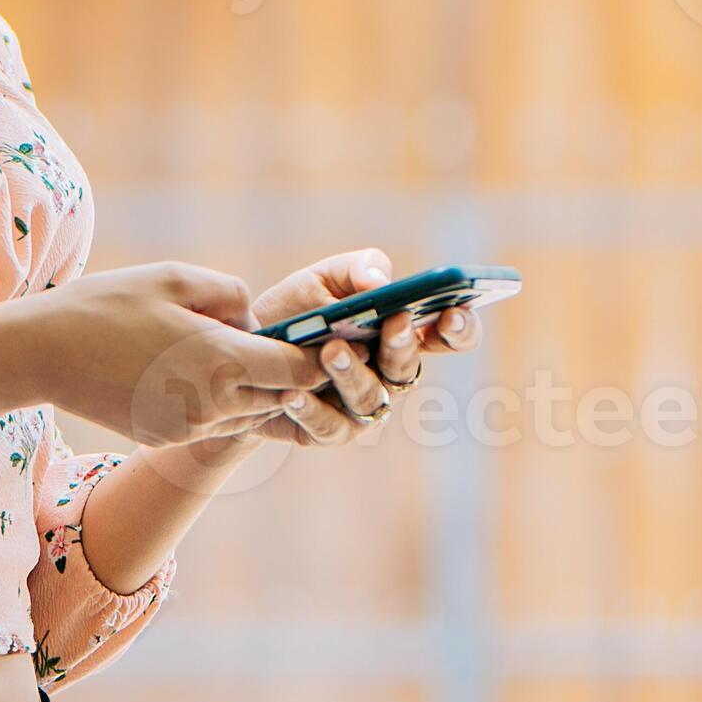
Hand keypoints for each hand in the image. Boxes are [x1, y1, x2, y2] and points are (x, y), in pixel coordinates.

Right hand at [0, 263, 324, 446]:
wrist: (40, 354)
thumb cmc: (107, 304)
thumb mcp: (175, 278)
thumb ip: (230, 294)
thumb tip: (255, 320)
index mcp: (222, 362)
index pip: (299, 371)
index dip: (314, 354)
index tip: (317, 334)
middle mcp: (212, 406)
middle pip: (281, 398)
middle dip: (286, 372)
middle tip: (284, 341)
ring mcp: (187, 429)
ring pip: (249, 415)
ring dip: (253, 390)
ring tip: (236, 352)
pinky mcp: (164, 439)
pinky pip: (212, 423)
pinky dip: (219, 403)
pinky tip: (196, 371)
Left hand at [243, 248, 484, 447]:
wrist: (241, 354)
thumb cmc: (293, 314)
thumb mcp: (321, 279)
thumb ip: (355, 270)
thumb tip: (380, 282)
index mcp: (400, 334)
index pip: (449, 336)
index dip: (461, 328)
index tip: (454, 311)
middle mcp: (389, 374)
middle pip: (409, 366)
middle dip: (403, 344)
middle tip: (394, 322)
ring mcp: (363, 407)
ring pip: (371, 397)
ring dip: (352, 373)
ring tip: (330, 350)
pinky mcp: (330, 431)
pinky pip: (329, 426)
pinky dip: (311, 409)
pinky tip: (293, 393)